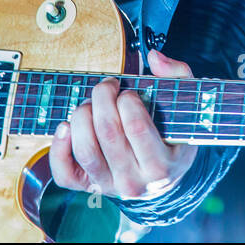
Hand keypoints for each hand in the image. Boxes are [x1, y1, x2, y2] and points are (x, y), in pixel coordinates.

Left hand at [49, 49, 197, 200]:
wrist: (165, 177)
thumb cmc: (173, 137)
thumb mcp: (186, 108)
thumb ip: (178, 75)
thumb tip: (154, 57)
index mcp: (161, 166)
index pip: (136, 126)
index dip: (127, 100)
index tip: (129, 92)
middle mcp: (134, 182)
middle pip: (107, 132)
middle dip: (103, 98)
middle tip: (108, 87)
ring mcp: (110, 186)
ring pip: (85, 149)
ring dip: (82, 116)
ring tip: (91, 104)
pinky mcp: (89, 186)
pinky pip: (64, 172)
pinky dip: (58, 147)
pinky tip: (66, 126)